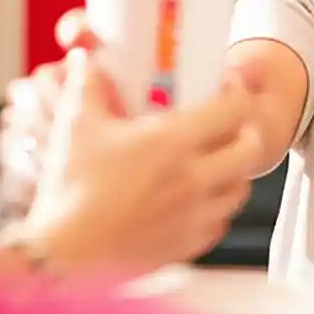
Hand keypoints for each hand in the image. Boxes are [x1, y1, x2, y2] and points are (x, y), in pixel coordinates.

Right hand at [0, 9, 261, 278]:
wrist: (62, 256)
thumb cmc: (68, 188)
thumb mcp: (76, 126)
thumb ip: (87, 86)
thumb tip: (85, 57)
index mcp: (170, 142)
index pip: (233, 108)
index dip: (238, 91)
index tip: (228, 85)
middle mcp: (192, 179)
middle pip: (251, 147)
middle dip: (246, 129)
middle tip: (230, 123)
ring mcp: (194, 216)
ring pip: (242, 188)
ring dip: (235, 170)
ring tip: (216, 161)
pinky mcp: (187, 245)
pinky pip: (221, 222)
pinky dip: (217, 207)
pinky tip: (197, 198)